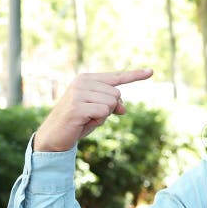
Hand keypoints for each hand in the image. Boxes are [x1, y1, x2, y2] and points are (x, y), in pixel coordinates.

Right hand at [33, 69, 153, 151]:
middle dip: (110, 108)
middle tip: (92, 115)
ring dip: (103, 116)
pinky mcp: (77, 107)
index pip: (116, 76)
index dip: (135, 75)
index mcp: (87, 78)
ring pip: (111, 104)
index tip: (151, 71)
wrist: (55, 136)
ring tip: (86, 118)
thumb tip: (123, 107)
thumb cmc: (78, 121)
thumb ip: (112, 104)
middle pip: (117, 94)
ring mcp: (79, 93)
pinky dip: (98, 121)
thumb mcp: (99, 111)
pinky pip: (104, 112)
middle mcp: (82, 82)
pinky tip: (84, 122)